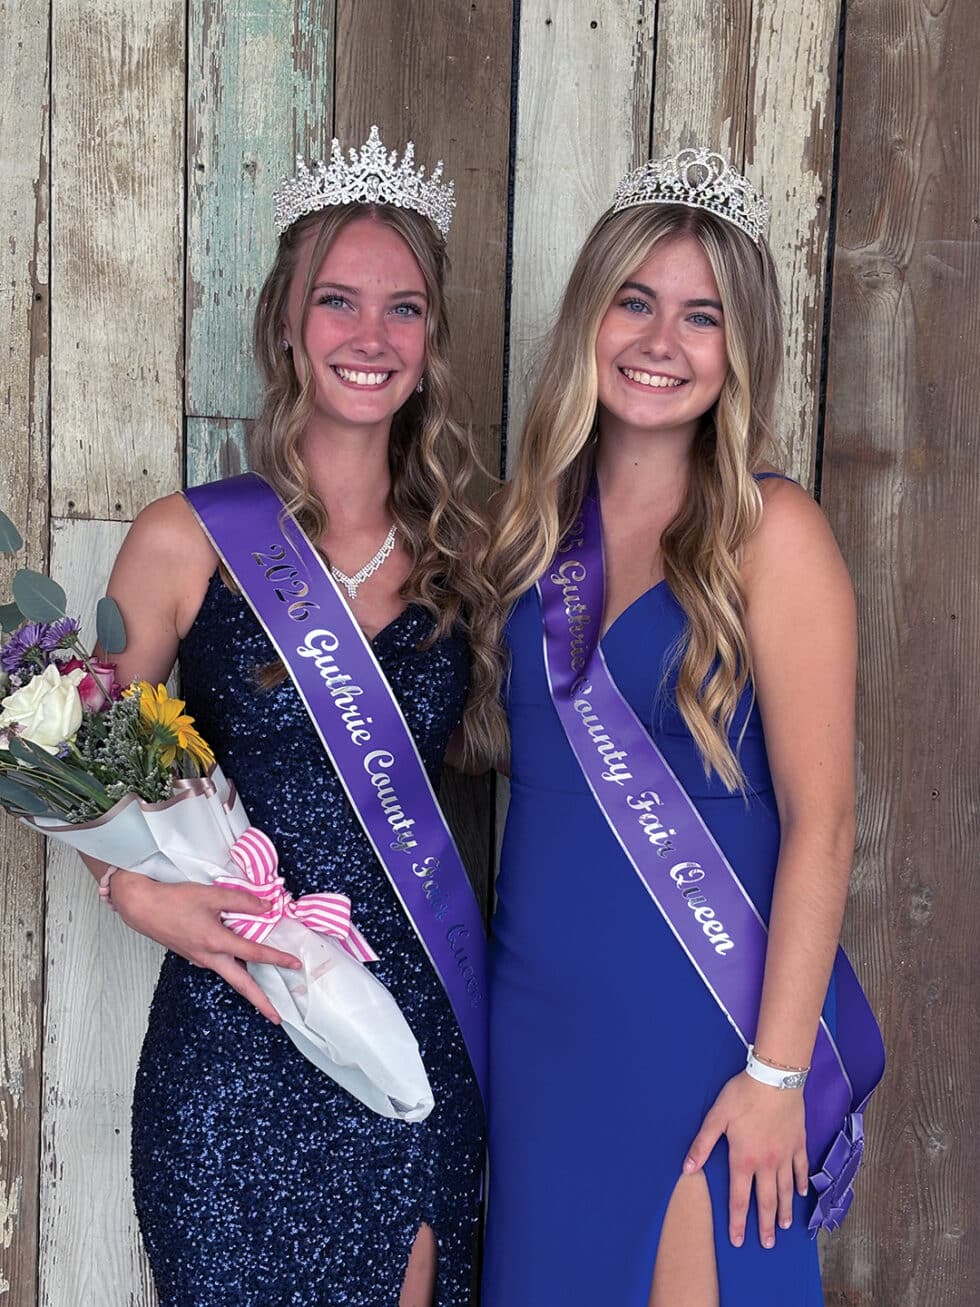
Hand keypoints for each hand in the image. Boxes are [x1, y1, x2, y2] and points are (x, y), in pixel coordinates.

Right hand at [108, 870, 301, 1022]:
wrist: (142, 908)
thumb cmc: (173, 900)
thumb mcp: (212, 895)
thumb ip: (242, 900)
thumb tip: (267, 907)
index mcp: (215, 942)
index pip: (254, 953)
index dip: (277, 958)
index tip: (296, 964)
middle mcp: (209, 958)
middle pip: (241, 985)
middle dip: (261, 1003)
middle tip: (277, 1018)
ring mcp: (201, 960)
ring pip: (231, 976)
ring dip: (249, 985)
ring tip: (267, 993)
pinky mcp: (195, 956)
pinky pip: (221, 965)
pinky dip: (236, 968)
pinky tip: (244, 962)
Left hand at [683, 1071, 807, 1248]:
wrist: (775, 1079)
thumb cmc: (742, 1096)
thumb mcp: (716, 1117)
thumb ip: (702, 1144)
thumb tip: (687, 1169)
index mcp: (744, 1159)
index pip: (740, 1198)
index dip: (738, 1222)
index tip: (738, 1241)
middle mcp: (767, 1164)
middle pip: (767, 1201)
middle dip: (765, 1225)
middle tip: (767, 1244)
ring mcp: (785, 1155)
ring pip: (785, 1189)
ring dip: (784, 1209)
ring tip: (784, 1227)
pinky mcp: (799, 1143)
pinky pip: (801, 1168)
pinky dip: (801, 1183)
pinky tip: (800, 1193)